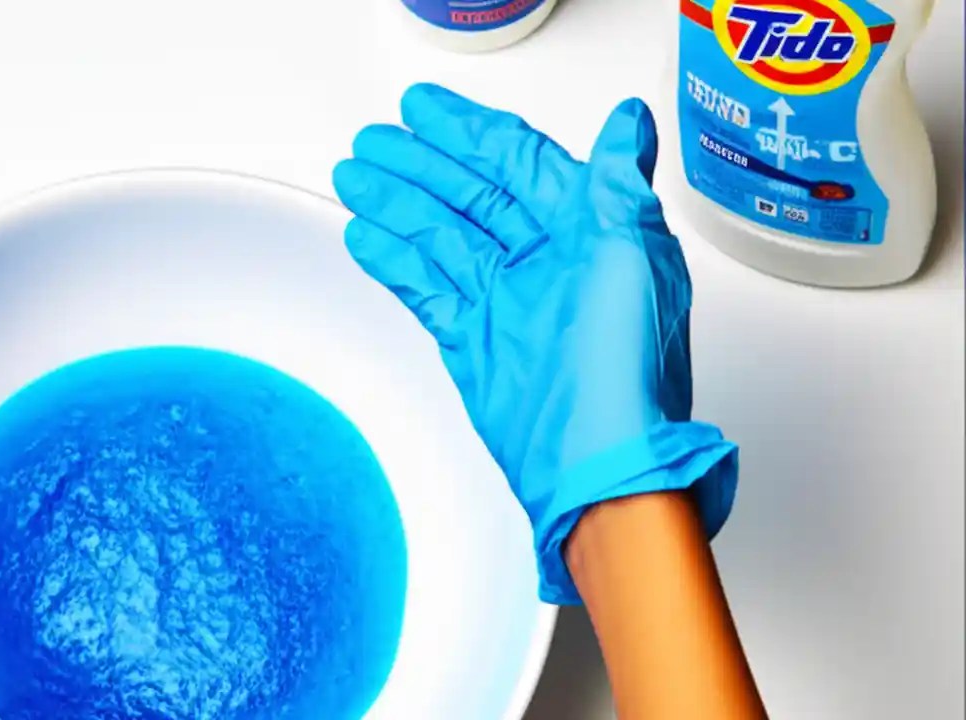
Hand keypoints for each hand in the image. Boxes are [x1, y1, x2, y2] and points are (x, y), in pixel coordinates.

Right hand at [333, 84, 737, 603]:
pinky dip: (395, 261)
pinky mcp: (474, 342)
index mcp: (587, 232)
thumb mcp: (634, 257)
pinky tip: (365, 237)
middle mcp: (545, 261)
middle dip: (419, 164)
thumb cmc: (626, 371)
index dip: (468, 131)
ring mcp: (505, 302)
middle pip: (469, 194)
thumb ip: (619, 184)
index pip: (517, 161)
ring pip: (440, 237)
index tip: (423, 110)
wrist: (597, 466)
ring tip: (353, 179)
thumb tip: (630, 120)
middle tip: (371, 142)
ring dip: (395, 205)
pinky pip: (426, 288)